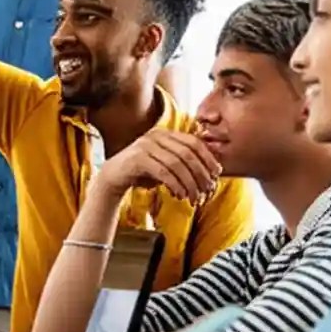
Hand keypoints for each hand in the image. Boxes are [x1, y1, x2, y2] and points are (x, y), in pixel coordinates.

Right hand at [95, 130, 221, 203]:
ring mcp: (145, 145)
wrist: (114, 177)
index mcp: (165, 133)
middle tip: (207, 190)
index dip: (208, 158)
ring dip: (189, 183)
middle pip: (188, 153)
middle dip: (200, 173)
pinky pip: (163, 172)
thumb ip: (183, 164)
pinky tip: (180, 195)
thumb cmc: (143, 172)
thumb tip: (211, 174)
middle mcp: (156, 135)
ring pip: (177, 164)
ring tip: (194, 198)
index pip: (194, 142)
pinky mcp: (137, 158)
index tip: (216, 174)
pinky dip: (175, 184)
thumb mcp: (166, 165)